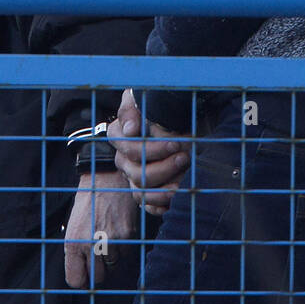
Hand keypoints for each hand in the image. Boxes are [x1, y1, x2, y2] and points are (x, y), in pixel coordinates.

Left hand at [64, 169, 136, 286]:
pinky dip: (124, 246)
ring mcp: (112, 241)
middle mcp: (91, 245)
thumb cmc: (88, 203)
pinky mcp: (128, 235)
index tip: (85, 273)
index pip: (76, 281)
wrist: (106, 179)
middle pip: (98, 278)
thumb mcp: (73, 227)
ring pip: (114, 265)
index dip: (82, 279)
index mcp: (73, 244)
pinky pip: (127, 253)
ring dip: (112, 256)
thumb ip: (76, 253)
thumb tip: (84, 279)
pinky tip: (118, 230)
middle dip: (99, 270)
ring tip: (108, 235)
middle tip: (98, 254)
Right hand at [108, 87, 189, 217]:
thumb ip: (132, 107)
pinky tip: (175, 197)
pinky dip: (160, 204)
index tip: (176, 143)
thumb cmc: (160, 105)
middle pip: (137, 173)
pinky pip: (147, 205)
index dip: (153, 149)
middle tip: (185, 157)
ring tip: (184, 180)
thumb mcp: (144, 97)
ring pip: (141, 192)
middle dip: (163, 167)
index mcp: (120, 135)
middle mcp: (123, 158)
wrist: (176, 119)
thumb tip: (130, 129)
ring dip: (163, 190)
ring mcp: (132, 176)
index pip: (129, 148)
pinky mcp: (144, 192)